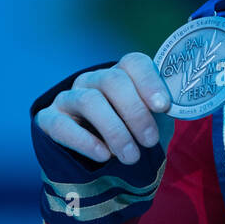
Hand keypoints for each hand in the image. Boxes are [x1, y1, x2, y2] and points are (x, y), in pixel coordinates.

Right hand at [34, 53, 170, 164]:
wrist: (98, 160)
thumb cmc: (131, 134)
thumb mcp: (151, 121)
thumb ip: (160, 110)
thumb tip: (175, 107)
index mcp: (120, 74)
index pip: (134, 63)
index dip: (150, 82)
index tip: (164, 107)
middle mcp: (93, 80)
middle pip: (113, 81)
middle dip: (135, 112)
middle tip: (150, 141)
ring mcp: (68, 98)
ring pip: (89, 101)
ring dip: (114, 130)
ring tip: (131, 156)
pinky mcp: (48, 119)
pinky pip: (62, 125)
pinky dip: (85, 141)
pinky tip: (103, 156)